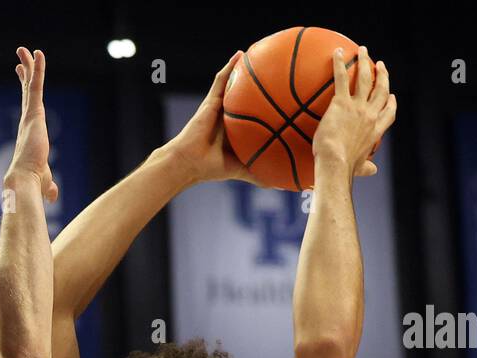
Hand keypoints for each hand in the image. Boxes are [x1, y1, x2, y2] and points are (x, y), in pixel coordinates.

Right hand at [5, 47, 57, 201]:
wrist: (24, 183)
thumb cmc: (32, 185)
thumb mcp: (44, 181)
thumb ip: (48, 185)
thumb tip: (52, 195)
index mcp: (29, 133)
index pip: (28, 108)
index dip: (26, 92)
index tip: (22, 79)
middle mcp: (27, 123)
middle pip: (26, 93)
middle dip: (24, 75)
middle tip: (20, 60)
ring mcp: (29, 117)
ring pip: (29, 86)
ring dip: (28, 66)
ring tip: (24, 49)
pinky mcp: (34, 114)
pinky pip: (35, 86)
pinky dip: (37, 70)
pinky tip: (38, 54)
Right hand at [163, 51, 268, 186]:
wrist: (189, 163)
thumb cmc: (211, 168)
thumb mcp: (241, 169)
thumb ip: (258, 174)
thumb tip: (281, 186)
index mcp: (237, 130)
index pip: (256, 114)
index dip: (270, 105)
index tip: (287, 96)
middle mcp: (230, 116)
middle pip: (247, 96)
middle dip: (261, 83)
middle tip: (280, 70)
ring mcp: (219, 108)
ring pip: (235, 84)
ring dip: (245, 69)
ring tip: (259, 53)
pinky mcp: (210, 103)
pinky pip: (220, 82)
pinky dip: (229, 68)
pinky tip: (239, 55)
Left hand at [312, 46, 395, 180]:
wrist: (335, 164)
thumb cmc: (344, 170)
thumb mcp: (358, 169)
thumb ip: (366, 168)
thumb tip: (372, 171)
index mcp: (375, 131)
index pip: (389, 113)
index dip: (391, 102)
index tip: (390, 95)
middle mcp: (370, 115)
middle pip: (381, 90)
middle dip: (382, 75)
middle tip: (380, 65)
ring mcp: (358, 107)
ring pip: (365, 78)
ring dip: (365, 62)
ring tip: (362, 51)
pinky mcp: (341, 103)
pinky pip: (342, 78)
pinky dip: (340, 63)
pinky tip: (337, 52)